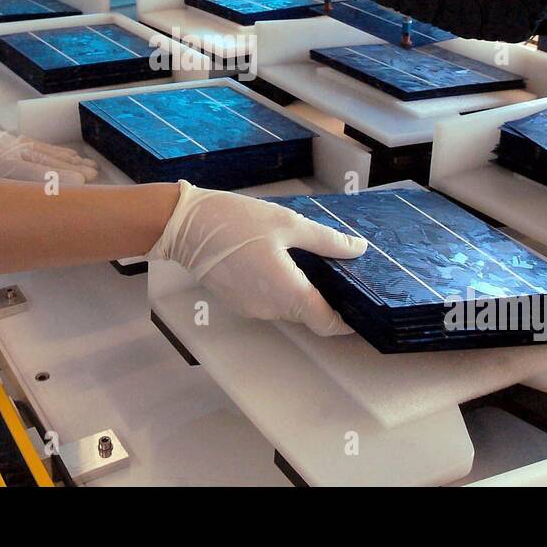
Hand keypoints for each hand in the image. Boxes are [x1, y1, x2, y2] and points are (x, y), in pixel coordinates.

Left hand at [0, 102, 98, 185]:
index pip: (31, 173)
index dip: (54, 180)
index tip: (76, 184)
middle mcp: (11, 151)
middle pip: (46, 162)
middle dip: (71, 172)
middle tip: (94, 181)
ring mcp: (16, 144)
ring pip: (48, 153)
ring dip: (71, 162)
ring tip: (93, 170)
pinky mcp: (18, 140)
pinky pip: (43, 146)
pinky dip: (61, 152)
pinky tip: (75, 157)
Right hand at [147, 182, 367, 336]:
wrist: (185, 226)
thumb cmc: (236, 222)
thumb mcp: (288, 223)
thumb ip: (326, 241)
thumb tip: (358, 249)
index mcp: (289, 293)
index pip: (328, 324)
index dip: (348, 321)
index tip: (361, 309)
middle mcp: (272, 309)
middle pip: (309, 315)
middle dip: (325, 299)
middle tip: (337, 269)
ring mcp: (252, 309)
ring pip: (288, 308)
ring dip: (300, 291)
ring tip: (306, 259)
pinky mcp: (238, 302)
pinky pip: (268, 301)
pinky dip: (279, 288)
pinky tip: (277, 261)